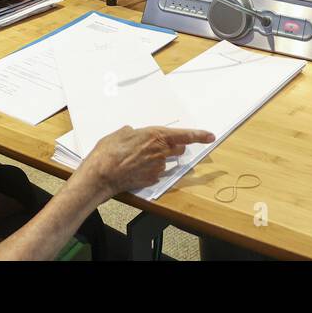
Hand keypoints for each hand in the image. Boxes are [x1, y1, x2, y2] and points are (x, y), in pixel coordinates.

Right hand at [81, 126, 215, 197]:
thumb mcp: (120, 133)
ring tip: (138, 159)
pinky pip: (156, 173)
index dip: (199, 135)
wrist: (101, 175)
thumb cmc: (109, 151)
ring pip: (166, 162)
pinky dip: (150, 170)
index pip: (184, 136)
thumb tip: (133, 133)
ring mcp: (157, 168)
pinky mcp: (151, 180)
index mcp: (155, 136)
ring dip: (159, 159)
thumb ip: (132, 132)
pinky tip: (135, 169)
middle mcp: (160, 152)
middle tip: (160, 145)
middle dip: (175, 147)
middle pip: (178, 149)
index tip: (210, 136)